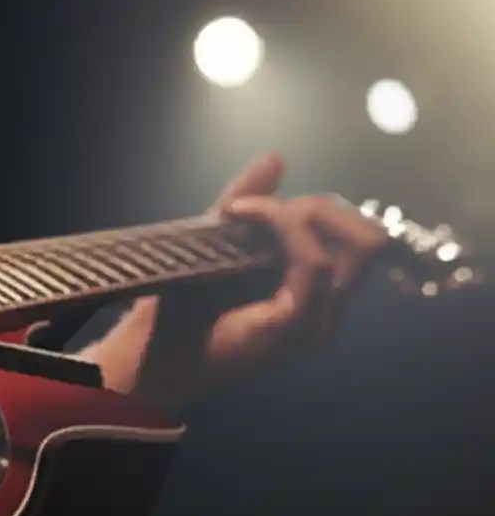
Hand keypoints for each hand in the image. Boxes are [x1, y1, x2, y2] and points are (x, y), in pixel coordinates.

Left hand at [79, 153, 388, 408]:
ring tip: (241, 214)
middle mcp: (326, 312)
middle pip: (367, 238)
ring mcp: (316, 323)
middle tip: (256, 209)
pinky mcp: (295, 327)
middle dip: (316, 207)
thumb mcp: (214, 244)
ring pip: (350, 245)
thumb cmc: (179, 307)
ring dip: (295, 213)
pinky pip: (312, 263)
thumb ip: (247, 203)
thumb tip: (277, 157)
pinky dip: (281, 224)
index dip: (319, 207)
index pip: (359, 237)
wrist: (149, 358)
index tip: (250, 203)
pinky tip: (237, 215)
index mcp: (315, 295)